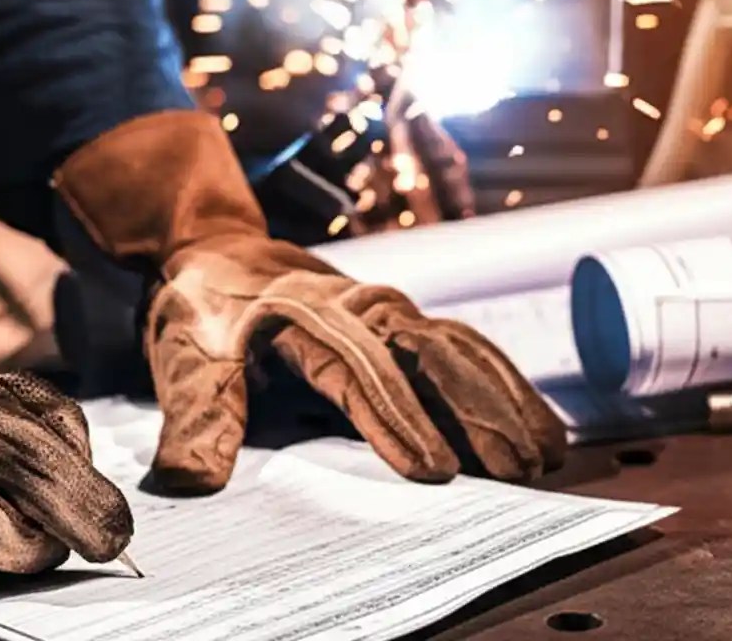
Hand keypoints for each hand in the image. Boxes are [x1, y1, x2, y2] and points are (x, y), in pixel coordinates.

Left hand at [145, 237, 565, 490]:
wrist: (221, 249)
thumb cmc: (205, 305)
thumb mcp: (184, 352)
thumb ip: (197, 414)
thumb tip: (191, 483)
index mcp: (305, 312)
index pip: (358, 369)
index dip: (396, 419)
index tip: (432, 471)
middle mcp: (360, 305)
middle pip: (430, 355)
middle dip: (479, 412)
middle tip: (520, 469)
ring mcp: (389, 310)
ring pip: (460, 349)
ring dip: (506, 399)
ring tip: (547, 453)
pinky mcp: (404, 321)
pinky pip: (463, 348)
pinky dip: (502, 383)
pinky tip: (534, 421)